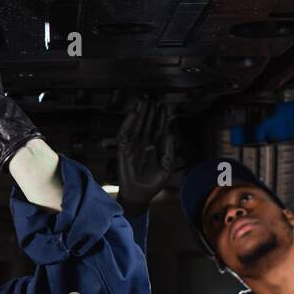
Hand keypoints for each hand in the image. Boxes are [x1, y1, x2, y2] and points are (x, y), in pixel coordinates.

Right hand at [116, 99, 176, 214]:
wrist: (140, 195)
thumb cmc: (153, 183)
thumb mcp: (166, 167)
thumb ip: (168, 150)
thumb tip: (169, 132)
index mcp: (154, 147)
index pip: (158, 128)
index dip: (161, 118)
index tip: (164, 106)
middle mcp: (143, 143)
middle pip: (147, 123)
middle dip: (150, 111)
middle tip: (153, 98)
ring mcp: (133, 145)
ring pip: (136, 125)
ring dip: (140, 113)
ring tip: (143, 101)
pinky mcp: (123, 149)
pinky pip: (125, 133)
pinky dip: (128, 123)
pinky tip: (134, 114)